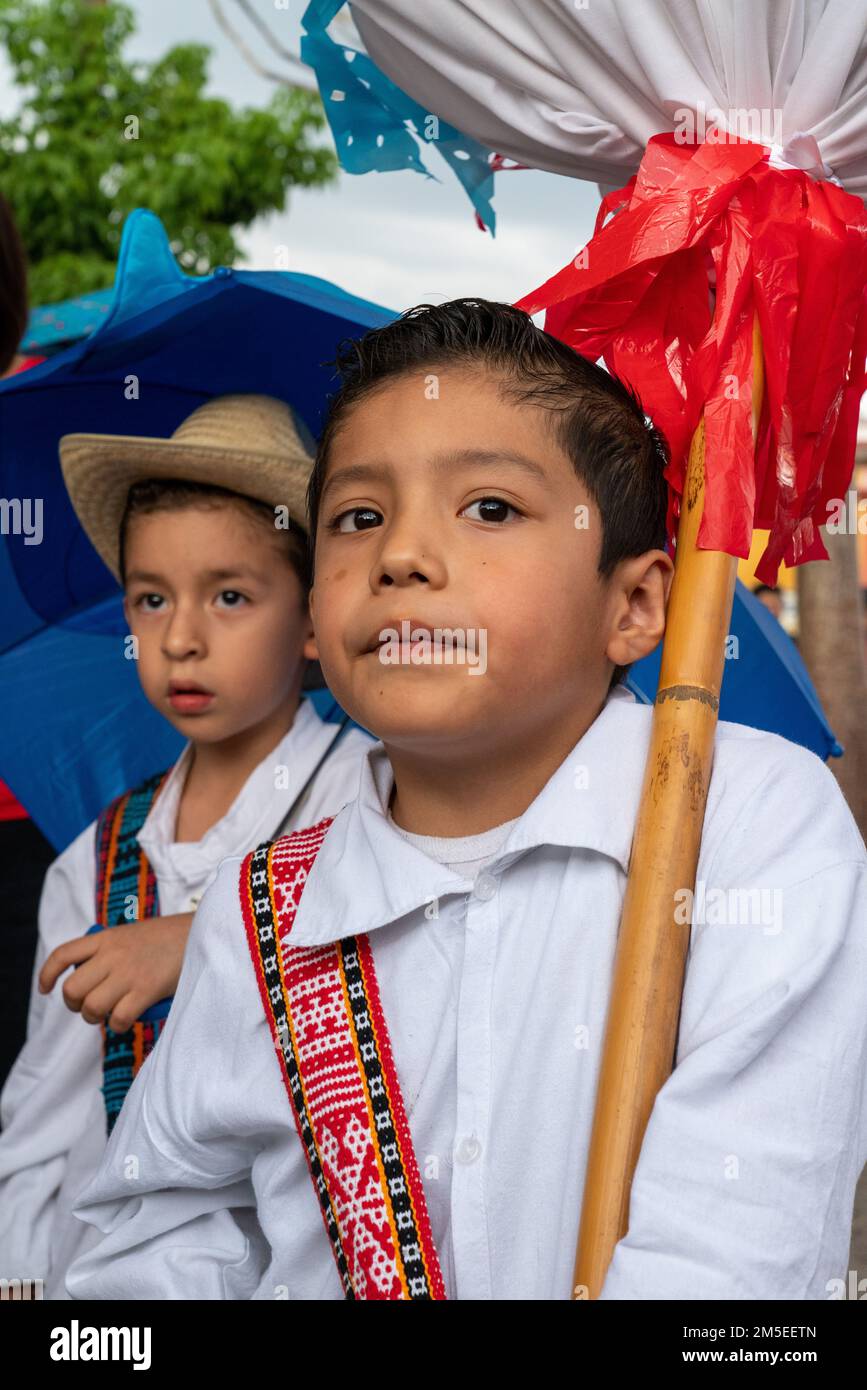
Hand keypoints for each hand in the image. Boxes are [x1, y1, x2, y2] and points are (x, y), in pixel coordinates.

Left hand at [38, 912, 194, 1032]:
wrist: (203, 933)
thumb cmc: (170, 938)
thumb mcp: (133, 934)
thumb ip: (112, 951)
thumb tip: (95, 980)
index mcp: (106, 938)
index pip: (63, 955)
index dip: (47, 975)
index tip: (45, 989)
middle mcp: (112, 955)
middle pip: (72, 990)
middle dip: (75, 1005)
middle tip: (89, 1006)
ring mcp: (129, 973)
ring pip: (91, 1007)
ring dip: (95, 1017)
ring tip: (108, 1014)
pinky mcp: (146, 990)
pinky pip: (117, 1019)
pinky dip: (117, 1026)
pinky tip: (125, 1020)